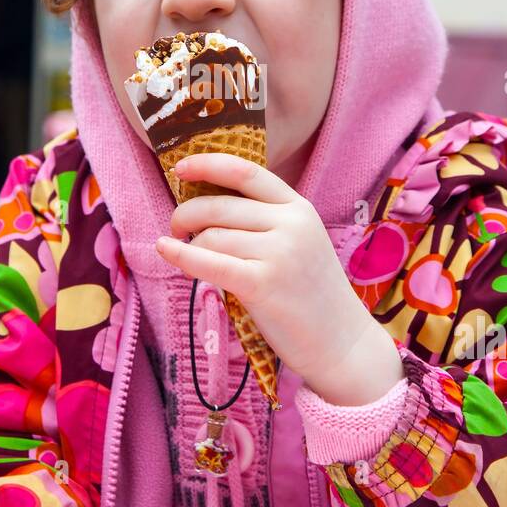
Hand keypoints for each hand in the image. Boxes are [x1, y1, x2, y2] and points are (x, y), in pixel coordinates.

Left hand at [155, 152, 401, 400]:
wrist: (342, 342)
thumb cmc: (312, 294)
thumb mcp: (301, 242)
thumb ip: (266, 221)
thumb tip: (207, 207)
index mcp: (299, 208)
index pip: (247, 173)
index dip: (208, 164)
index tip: (181, 168)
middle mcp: (291, 224)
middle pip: (219, 206)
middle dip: (186, 214)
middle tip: (177, 228)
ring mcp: (279, 253)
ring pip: (211, 236)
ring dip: (190, 246)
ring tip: (191, 260)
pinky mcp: (262, 284)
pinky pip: (209, 263)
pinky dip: (181, 256)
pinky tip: (164, 250)